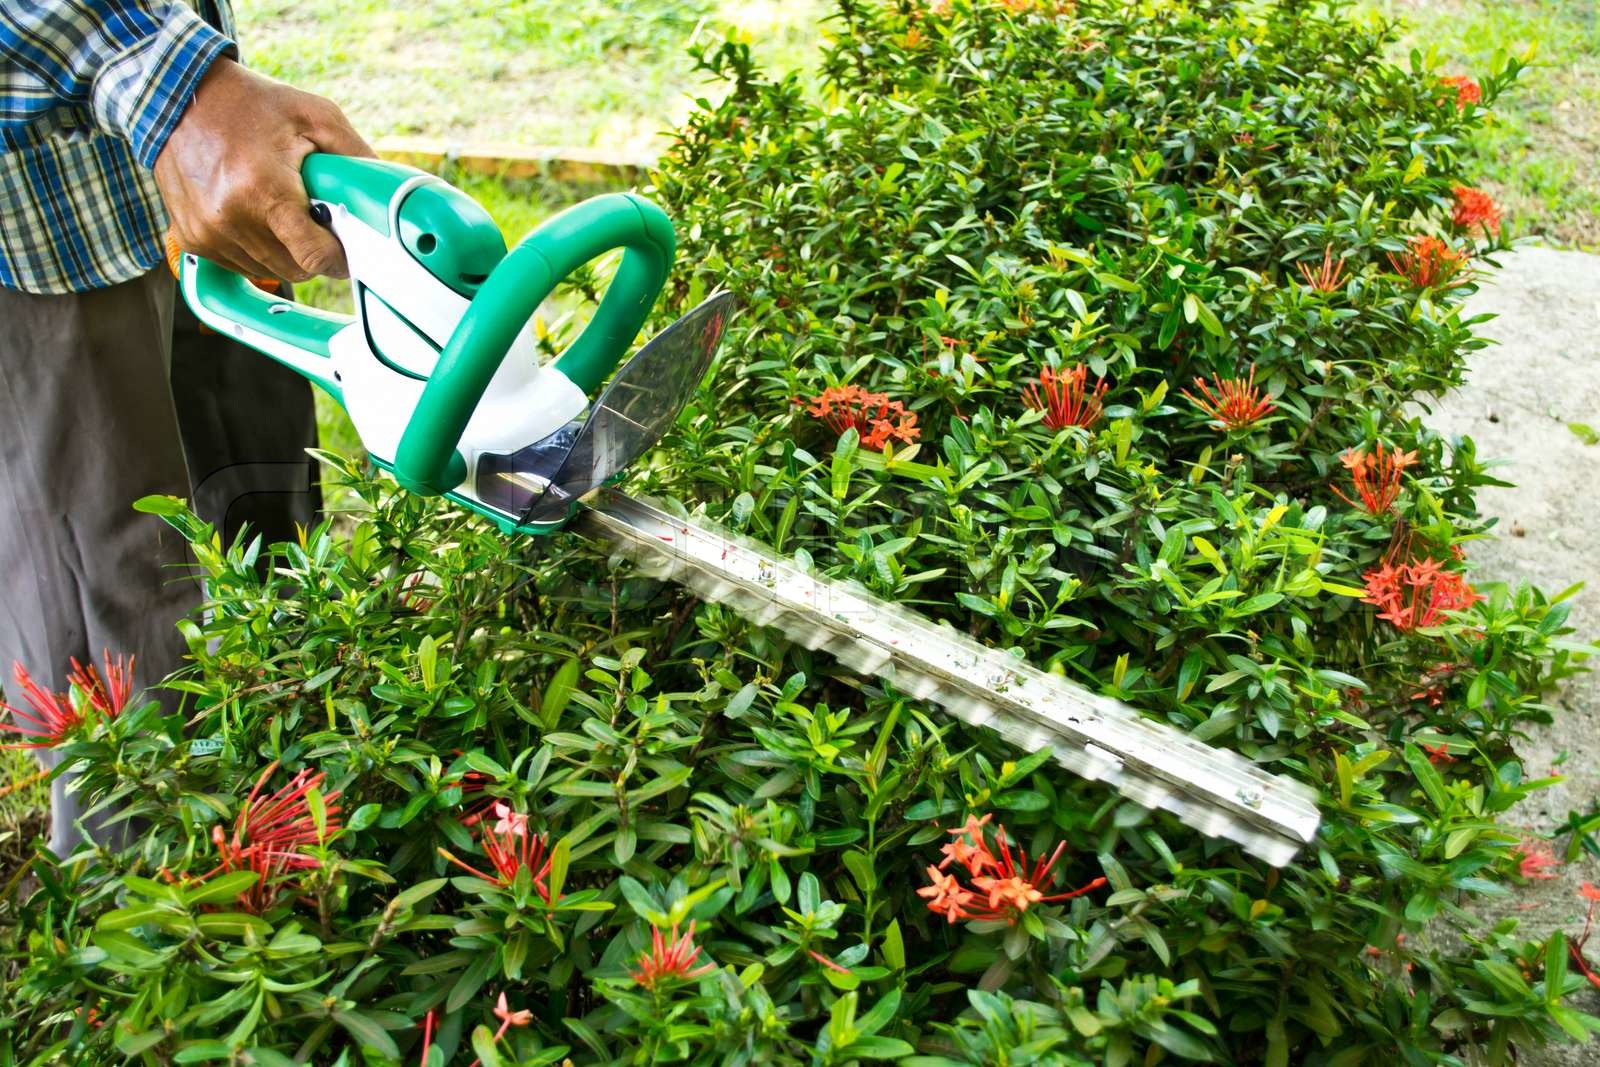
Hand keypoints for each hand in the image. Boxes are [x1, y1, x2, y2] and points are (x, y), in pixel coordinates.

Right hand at [154, 58, 373, 281]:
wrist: (179, 95)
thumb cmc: (251, 104)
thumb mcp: (315, 115)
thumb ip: (356, 156)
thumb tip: (388, 194)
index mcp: (264, 192)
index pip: (315, 257)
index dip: (340, 259)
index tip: (349, 249)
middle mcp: (231, 219)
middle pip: (296, 270)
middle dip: (313, 251)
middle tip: (314, 217)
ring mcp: (207, 233)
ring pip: (269, 272)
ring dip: (284, 251)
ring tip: (279, 208)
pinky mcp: (190, 239)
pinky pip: (240, 265)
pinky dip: (256, 248)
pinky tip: (253, 213)